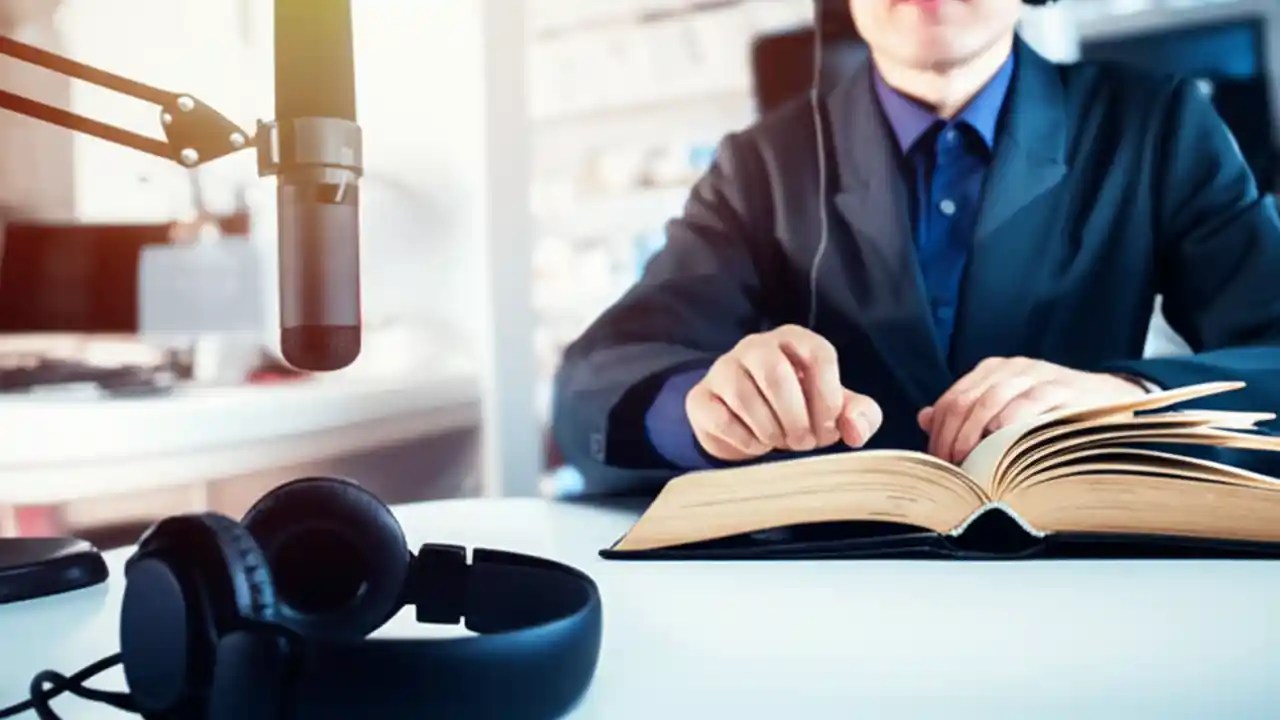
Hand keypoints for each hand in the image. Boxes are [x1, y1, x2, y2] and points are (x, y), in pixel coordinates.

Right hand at [685, 325, 883, 461]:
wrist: (746, 424)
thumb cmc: (797, 409)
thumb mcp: (834, 411)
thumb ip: (859, 416)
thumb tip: (855, 431)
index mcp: (794, 340)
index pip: (818, 354)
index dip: (828, 395)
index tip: (830, 426)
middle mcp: (756, 346)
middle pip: (775, 373)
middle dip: (795, 416)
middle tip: (804, 442)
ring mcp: (723, 368)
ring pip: (744, 395)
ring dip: (771, 430)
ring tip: (781, 442)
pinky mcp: (701, 397)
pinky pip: (721, 418)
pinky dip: (745, 440)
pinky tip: (756, 444)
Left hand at [918, 357, 1148, 464]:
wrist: (1110, 399)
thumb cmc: (1053, 410)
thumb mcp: (1008, 407)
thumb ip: (968, 412)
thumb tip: (924, 418)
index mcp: (992, 371)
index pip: (951, 400)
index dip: (939, 432)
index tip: (937, 461)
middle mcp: (1011, 369)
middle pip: (966, 402)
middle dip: (953, 438)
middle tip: (952, 468)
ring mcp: (1038, 376)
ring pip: (990, 402)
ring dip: (975, 436)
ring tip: (971, 463)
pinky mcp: (1063, 389)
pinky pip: (1028, 404)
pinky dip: (1009, 425)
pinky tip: (1001, 445)